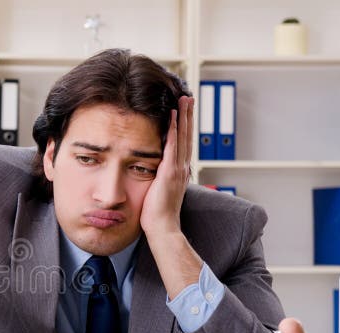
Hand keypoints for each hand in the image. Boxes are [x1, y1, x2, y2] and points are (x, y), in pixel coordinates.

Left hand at [139, 95, 193, 236]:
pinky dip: (174, 130)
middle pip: (187, 135)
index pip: (183, 143)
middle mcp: (182, 168)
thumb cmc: (157, 215)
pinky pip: (172, 147)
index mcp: (179, 172)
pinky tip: (172, 117)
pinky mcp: (170, 173)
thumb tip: (151, 173)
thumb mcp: (159, 191)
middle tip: (188, 97)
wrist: (163, 228)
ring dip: (184, 117)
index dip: (184, 126)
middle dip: (188, 115)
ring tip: (184, 100)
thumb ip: (158, 179)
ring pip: (183, 137)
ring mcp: (178, 170)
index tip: (183, 111)